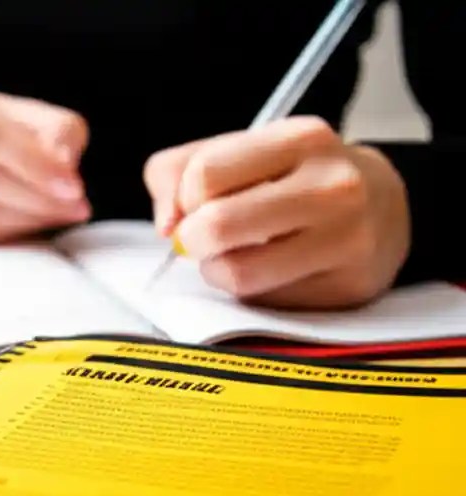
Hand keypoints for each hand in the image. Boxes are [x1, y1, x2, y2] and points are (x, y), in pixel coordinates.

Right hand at [0, 76, 90, 244]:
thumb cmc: (2, 139)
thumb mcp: (36, 122)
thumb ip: (57, 132)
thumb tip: (61, 159)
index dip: (32, 161)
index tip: (74, 185)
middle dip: (37, 195)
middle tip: (75, 206)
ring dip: (27, 219)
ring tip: (57, 215)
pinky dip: (6, 238)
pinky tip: (26, 227)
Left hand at [143, 116, 410, 308]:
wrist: (384, 206)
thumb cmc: (293, 178)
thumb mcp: (241, 152)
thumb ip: (179, 172)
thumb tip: (166, 225)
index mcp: (300, 139)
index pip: (204, 175)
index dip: (183, 198)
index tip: (194, 204)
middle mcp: (332, 185)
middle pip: (216, 226)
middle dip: (191, 240)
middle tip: (202, 239)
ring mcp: (347, 239)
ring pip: (236, 273)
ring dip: (217, 271)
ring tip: (236, 254)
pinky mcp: (347, 286)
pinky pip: (265, 302)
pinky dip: (251, 291)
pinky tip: (271, 271)